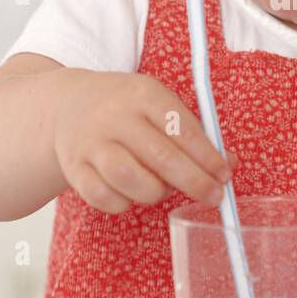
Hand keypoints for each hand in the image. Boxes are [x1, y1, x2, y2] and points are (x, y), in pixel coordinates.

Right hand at [53, 70, 238, 214]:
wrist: (68, 105)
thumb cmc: (125, 109)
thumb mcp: (158, 104)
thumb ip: (192, 133)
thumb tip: (227, 165)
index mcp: (143, 94)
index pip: (182, 128)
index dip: (208, 157)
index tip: (224, 174)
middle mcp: (115, 117)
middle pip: (161, 157)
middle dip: (194, 182)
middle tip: (213, 196)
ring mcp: (91, 143)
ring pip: (131, 180)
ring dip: (156, 192)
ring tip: (161, 187)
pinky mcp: (74, 168)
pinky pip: (104, 198)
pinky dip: (124, 203)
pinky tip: (132, 193)